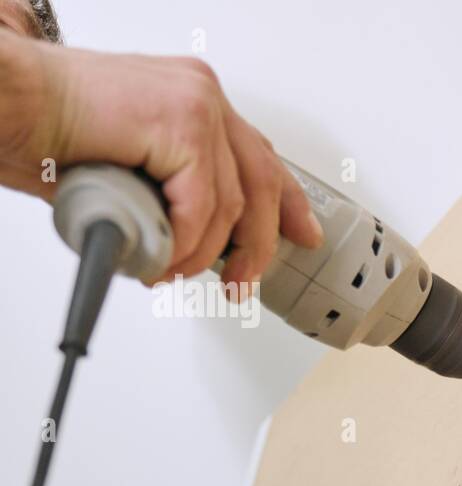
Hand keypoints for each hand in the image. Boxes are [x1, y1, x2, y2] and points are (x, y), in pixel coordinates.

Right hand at [0, 33, 322, 283]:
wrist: (6, 101)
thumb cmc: (48, 130)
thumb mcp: (130, 165)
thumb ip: (168, 188)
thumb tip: (190, 234)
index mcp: (193, 97)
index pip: (258, 156)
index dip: (286, 204)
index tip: (302, 235)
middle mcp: (202, 94)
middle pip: (259, 182)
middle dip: (256, 245)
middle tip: (241, 284)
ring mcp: (197, 104)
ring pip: (230, 203)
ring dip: (202, 253)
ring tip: (170, 272)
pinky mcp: (182, 123)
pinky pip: (202, 206)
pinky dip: (184, 241)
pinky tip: (161, 256)